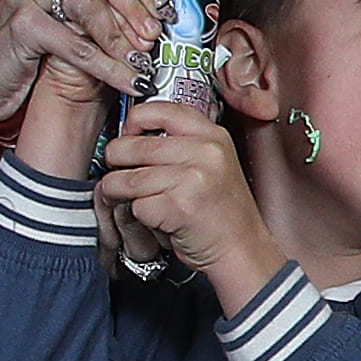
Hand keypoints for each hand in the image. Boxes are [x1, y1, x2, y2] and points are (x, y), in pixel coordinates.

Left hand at [93, 103, 279, 299]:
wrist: (242, 250)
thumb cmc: (223, 213)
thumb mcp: (213, 164)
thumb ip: (182, 144)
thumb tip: (133, 133)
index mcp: (213, 136)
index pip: (159, 109)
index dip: (134, 121)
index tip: (129, 136)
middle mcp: (205, 151)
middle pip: (131, 146)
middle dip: (117, 164)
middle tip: (123, 175)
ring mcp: (193, 178)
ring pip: (126, 178)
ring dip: (119, 194)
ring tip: (133, 200)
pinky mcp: (178, 206)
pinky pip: (135, 206)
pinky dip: (137, 217)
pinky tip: (154, 219)